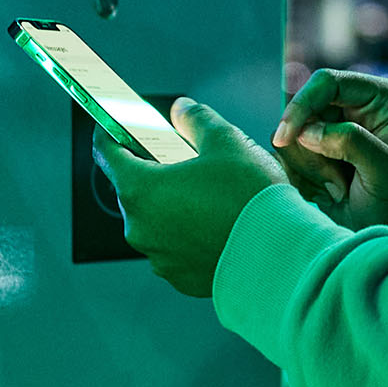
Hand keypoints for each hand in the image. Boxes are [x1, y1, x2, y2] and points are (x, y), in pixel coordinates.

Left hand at [99, 99, 287, 296]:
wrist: (281, 254)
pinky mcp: (178, 277)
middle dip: (153, 172)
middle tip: (181, 160)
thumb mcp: (226, 142)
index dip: (110, 133)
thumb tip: (181, 110)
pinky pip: (174, 248)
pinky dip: (187, 235)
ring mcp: (157, 256)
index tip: (115, 126)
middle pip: (134, 189)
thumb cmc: (251, 196)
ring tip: (208, 196)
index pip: (107, 153)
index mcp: (141, 189)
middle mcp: (139, 227)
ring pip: (155, 221)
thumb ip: (196, 120)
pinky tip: (216, 224)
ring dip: (171, 206)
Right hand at [274, 67, 387, 249]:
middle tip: (339, 183)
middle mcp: (356, 104)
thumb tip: (308, 131)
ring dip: (310, 168)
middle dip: (311, 151)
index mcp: (382, 97)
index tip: (284, 139)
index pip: (327, 82)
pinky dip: (302, 177)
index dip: (301, 106)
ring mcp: (333, 125)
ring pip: (291, 135)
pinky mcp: (316, 148)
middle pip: (302, 110)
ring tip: (340, 188)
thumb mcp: (386, 173)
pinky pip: (286, 155)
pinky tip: (329, 191)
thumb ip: (353, 144)